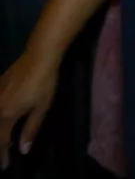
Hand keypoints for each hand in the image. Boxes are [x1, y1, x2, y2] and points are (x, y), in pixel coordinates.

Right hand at [0, 50, 59, 169]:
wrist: (38, 56)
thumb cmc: (44, 83)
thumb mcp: (42, 108)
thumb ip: (30, 129)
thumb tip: (23, 150)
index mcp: (7, 115)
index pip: (1, 141)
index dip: (2, 155)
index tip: (4, 166)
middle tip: (4, 155)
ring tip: (5, 140)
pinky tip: (3, 120)